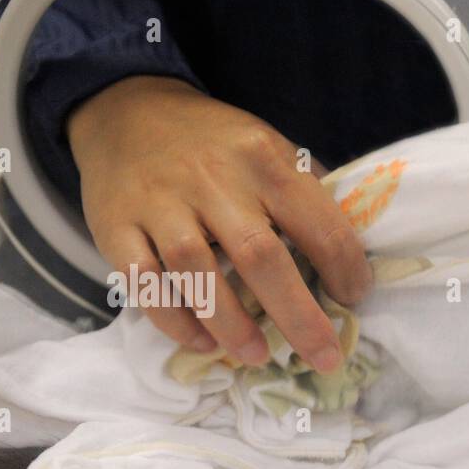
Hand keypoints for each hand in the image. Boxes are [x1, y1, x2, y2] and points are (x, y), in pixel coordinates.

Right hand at [68, 75, 372, 369]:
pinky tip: (202, 341)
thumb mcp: (269, 148)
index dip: (345, 271)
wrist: (129, 110)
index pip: (319, 225)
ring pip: (197, 271)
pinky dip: (174, 319)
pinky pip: (143, 281)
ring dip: (232, 324)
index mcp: (264, 160)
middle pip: (261, 257)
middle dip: (299, 317)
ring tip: (257, 356)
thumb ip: (307, 194)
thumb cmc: (216, 145)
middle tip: (324, 358)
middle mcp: (213, 179)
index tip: (353, 300)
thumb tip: (353, 255)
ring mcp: (160, 201)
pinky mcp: (115, 223)